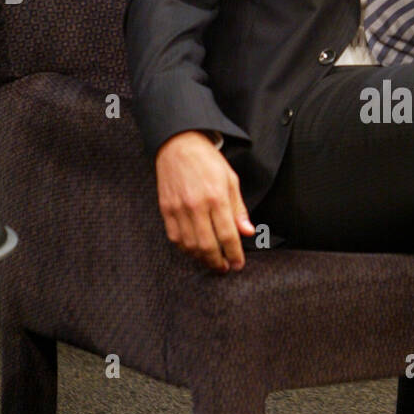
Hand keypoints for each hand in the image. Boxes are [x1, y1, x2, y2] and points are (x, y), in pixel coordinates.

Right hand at [155, 130, 254, 272]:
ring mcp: (178, 209)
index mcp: (216, 197)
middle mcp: (196, 205)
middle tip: (225, 268)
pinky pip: (175, 238)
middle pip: (208, 245)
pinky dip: (185, 249)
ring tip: (212, 261)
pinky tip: (194, 251)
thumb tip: (248, 232)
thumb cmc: (208, 161)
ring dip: (202, 259)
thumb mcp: (230, 180)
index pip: (228, 235)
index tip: (238, 264)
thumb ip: (238, 209)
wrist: (178, 144)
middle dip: (218, 262)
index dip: (234, 254)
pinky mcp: (165, 209)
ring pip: (190, 245)